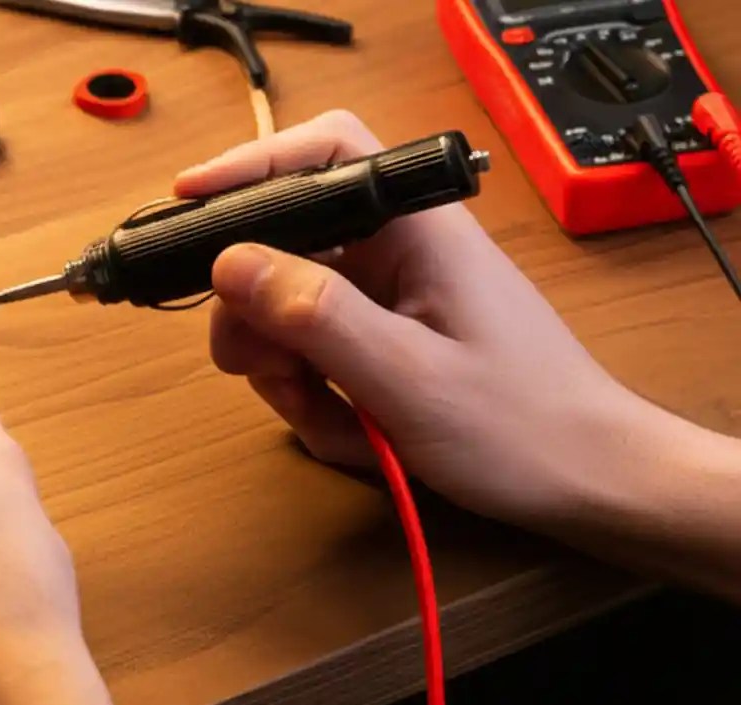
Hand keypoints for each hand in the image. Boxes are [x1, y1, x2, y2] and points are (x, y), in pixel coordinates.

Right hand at [178, 110, 726, 532]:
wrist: (586, 484)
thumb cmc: (522, 427)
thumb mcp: (408, 378)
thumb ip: (318, 316)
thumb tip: (229, 262)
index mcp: (415, 229)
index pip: (323, 154)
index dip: (248, 167)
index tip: (186, 209)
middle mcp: (396, 250)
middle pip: (283, 247)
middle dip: (260, 318)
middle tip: (271, 374)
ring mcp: (388, 297)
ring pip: (287, 311)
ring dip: (291, 374)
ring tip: (335, 420)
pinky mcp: (383, 340)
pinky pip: (314, 354)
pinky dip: (317, 398)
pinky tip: (355, 433)